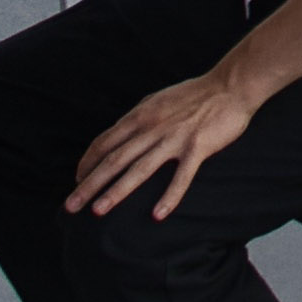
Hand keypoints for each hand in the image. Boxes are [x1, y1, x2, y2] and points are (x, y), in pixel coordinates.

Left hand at [69, 70, 263, 219]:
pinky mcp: (196, 147)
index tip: (76, 180)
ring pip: (139, 169)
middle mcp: (152, 128)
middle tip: (70, 206)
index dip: (88, 163)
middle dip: (89, 184)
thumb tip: (122, 132)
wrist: (231, 85)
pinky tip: (158, 216)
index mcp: (141, 115)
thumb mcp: (159, 100)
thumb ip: (140, 117)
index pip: (105, 142)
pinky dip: (169, 197)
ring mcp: (173, 138)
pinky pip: (180, 176)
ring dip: (116, 192)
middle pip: (114, 160)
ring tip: (98, 211)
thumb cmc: (196, 94)